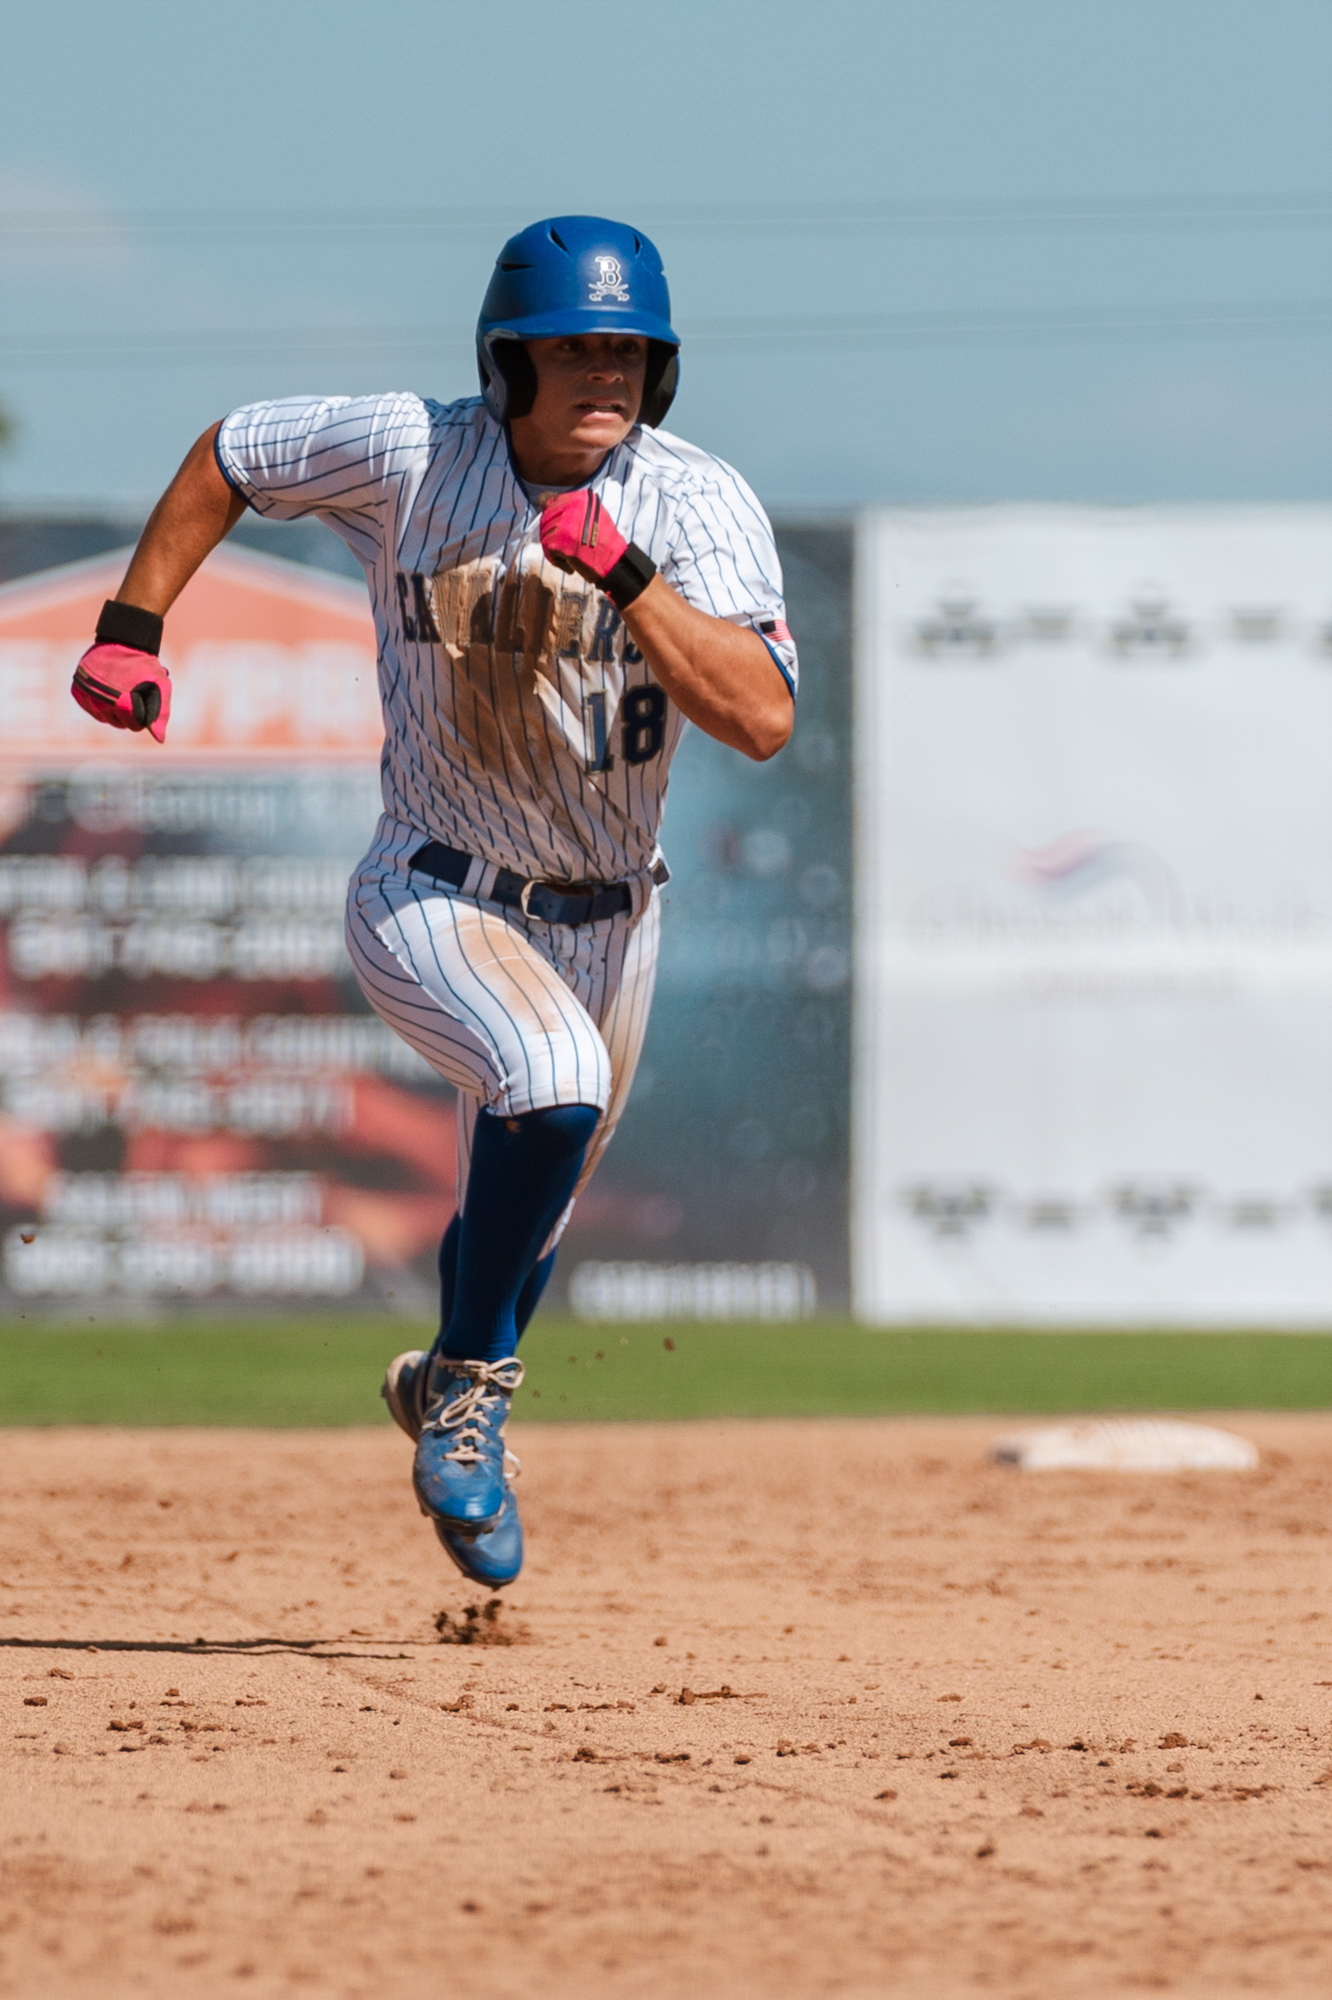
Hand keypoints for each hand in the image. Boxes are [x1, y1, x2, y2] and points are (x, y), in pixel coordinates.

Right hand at [71, 644, 171, 742]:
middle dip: (128, 713)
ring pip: (104, 718)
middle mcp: (101, 704)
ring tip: (120, 690)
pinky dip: (99, 703)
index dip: (142, 715)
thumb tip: (160, 740)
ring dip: (113, 709)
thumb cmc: (143, 664)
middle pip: (118, 724)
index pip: (134, 726)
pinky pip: (90, 708)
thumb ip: (160, 714)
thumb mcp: (159, 686)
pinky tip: (106, 689)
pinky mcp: (77, 692)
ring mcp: (87, 698)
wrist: (119, 640)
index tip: (144, 700)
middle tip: (132, 693)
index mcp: (122, 705)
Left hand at [539, 491, 655, 608]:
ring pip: (545, 534)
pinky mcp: (558, 540)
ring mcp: (563, 523)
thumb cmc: (603, 543)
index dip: (553, 520)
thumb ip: (570, 507)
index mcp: (580, 498)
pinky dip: (556, 560)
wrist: (614, 564)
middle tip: (567, 548)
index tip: (562, 533)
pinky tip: (571, 565)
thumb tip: (541, 499)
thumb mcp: (592, 516)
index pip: (552, 503)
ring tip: (571, 557)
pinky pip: (547, 548)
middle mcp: (571, 506)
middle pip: (545, 519)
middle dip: (553, 536)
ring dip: (555, 550)